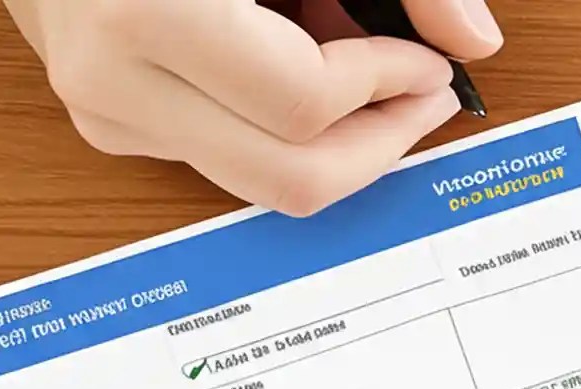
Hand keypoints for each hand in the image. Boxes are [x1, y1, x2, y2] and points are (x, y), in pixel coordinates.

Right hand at [2, 0, 502, 215]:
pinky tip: (292, 60)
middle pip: (286, 179)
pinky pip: (224, 155)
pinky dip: (278, 126)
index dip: (387, 90)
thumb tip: (472, 40)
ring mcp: (108, 115)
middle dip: (375, 148)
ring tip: (358, 66)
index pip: (303, 107)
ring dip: (330, 139)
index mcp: (147, 13)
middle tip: (420, 99)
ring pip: (259, 181)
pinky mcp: (111, 127)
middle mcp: (116, 82)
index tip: (428, 64)